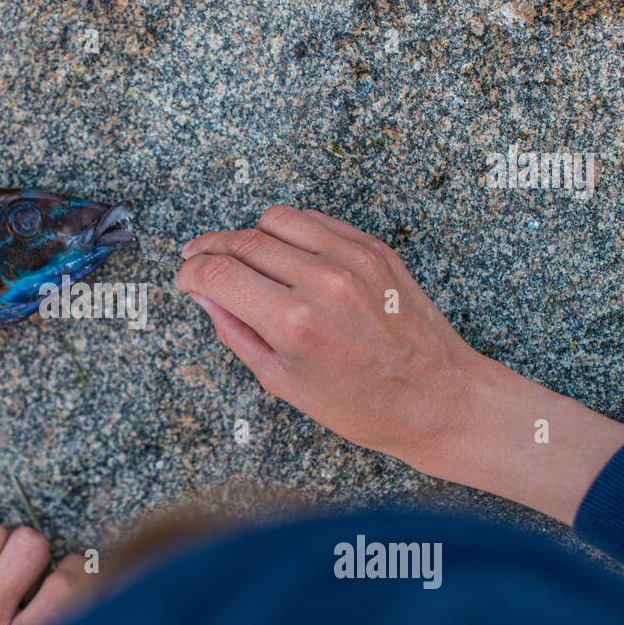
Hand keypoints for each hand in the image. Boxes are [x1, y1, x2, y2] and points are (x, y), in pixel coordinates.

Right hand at [174, 205, 623, 523]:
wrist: (438, 397)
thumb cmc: (362, 404)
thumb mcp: (283, 381)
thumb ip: (235, 330)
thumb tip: (202, 293)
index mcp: (293, 323)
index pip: (218, 273)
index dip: (190, 273)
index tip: (185, 279)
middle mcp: (322, 282)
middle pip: (242, 242)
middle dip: (211, 250)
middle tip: (199, 262)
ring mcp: (352, 259)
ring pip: (276, 220)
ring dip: (251, 236)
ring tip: (244, 259)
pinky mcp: (373, 248)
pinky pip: (316, 221)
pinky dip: (291, 232)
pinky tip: (285, 255)